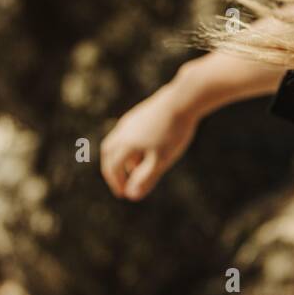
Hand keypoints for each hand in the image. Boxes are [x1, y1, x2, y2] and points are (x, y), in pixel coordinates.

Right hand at [100, 84, 198, 200]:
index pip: (112, 168)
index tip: (124, 194)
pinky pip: (128, 132)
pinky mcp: (140, 113)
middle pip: (109, 153)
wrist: (184, 98)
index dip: (117, 183)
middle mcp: (122, 130)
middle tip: (122, 184)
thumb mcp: (161, 159)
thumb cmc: (174, 131)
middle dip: (113, 170)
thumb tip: (132, 196)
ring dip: (122, 157)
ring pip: (118, 141)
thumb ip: (146, 178)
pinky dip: (130, 145)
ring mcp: (130, 120)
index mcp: (125, 143)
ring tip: (136, 168)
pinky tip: (147, 149)